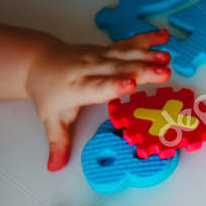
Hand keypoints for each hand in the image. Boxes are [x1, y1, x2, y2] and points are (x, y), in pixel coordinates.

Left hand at [24, 30, 172, 169]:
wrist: (38, 61)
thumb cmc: (47, 92)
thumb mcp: (50, 119)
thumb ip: (57, 143)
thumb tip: (54, 167)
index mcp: (79, 87)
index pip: (99, 87)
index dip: (115, 86)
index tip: (131, 84)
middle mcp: (90, 68)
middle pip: (119, 69)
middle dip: (142, 70)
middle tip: (164, 73)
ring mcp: (99, 56)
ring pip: (126, 55)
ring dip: (148, 55)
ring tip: (167, 59)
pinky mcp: (105, 50)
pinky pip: (127, 44)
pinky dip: (145, 40)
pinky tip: (162, 37)